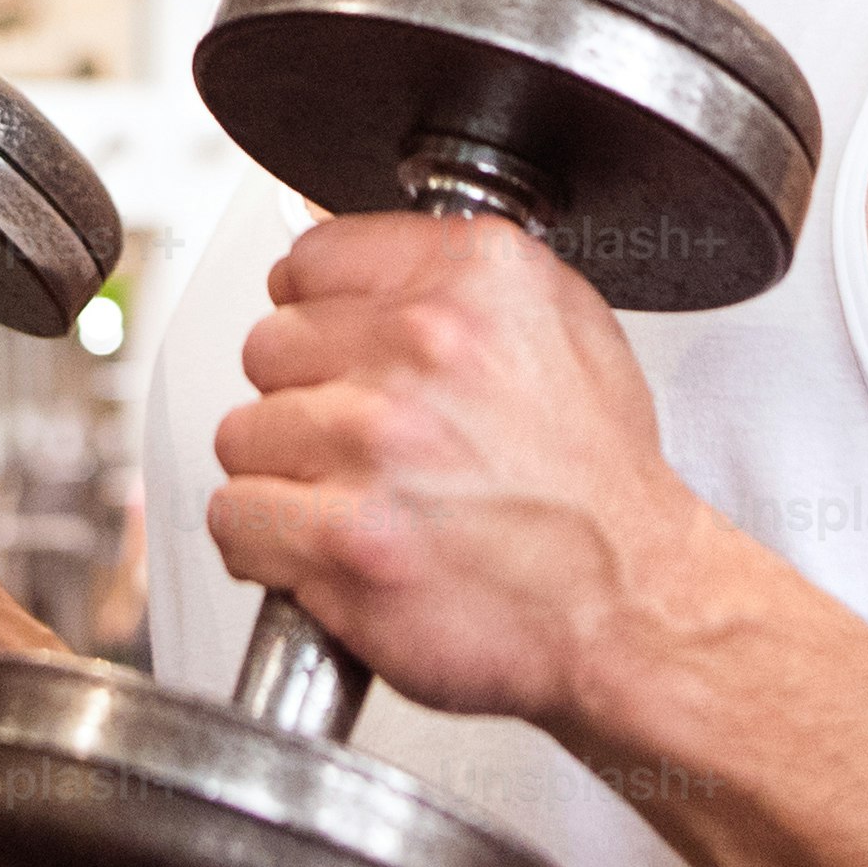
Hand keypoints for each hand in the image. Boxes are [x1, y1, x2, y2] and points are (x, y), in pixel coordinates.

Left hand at [207, 211, 717, 729]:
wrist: (631, 607)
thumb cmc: (599, 489)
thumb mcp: (568, 328)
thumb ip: (461, 279)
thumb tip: (368, 268)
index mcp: (475, 278)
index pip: (311, 258)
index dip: (321, 315)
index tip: (339, 352)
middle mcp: (423, 346)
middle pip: (269, 347)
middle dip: (303, 399)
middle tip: (359, 444)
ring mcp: (376, 441)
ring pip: (244, 434)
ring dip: (283, 475)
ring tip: (351, 502)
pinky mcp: (342, 536)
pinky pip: (236, 516)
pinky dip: (266, 543)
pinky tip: (323, 549)